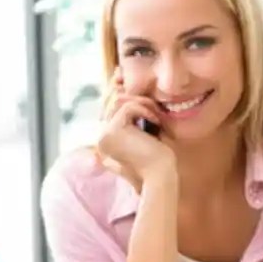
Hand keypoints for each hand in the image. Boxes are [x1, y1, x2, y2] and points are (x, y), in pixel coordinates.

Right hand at [96, 69, 174, 191]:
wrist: (161, 174)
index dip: (120, 93)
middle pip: (112, 100)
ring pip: (119, 100)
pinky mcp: (113, 131)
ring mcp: (104, 134)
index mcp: (106, 139)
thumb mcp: (144, 131)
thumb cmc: (158, 156)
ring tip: (156, 117)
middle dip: (136, 99)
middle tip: (155, 109)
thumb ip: (133, 114)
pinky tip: (155, 122)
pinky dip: (145, 110)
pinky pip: (128, 107)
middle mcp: (101, 137)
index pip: (109, 107)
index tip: (131, 87)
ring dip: (142, 103)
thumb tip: (124, 88)